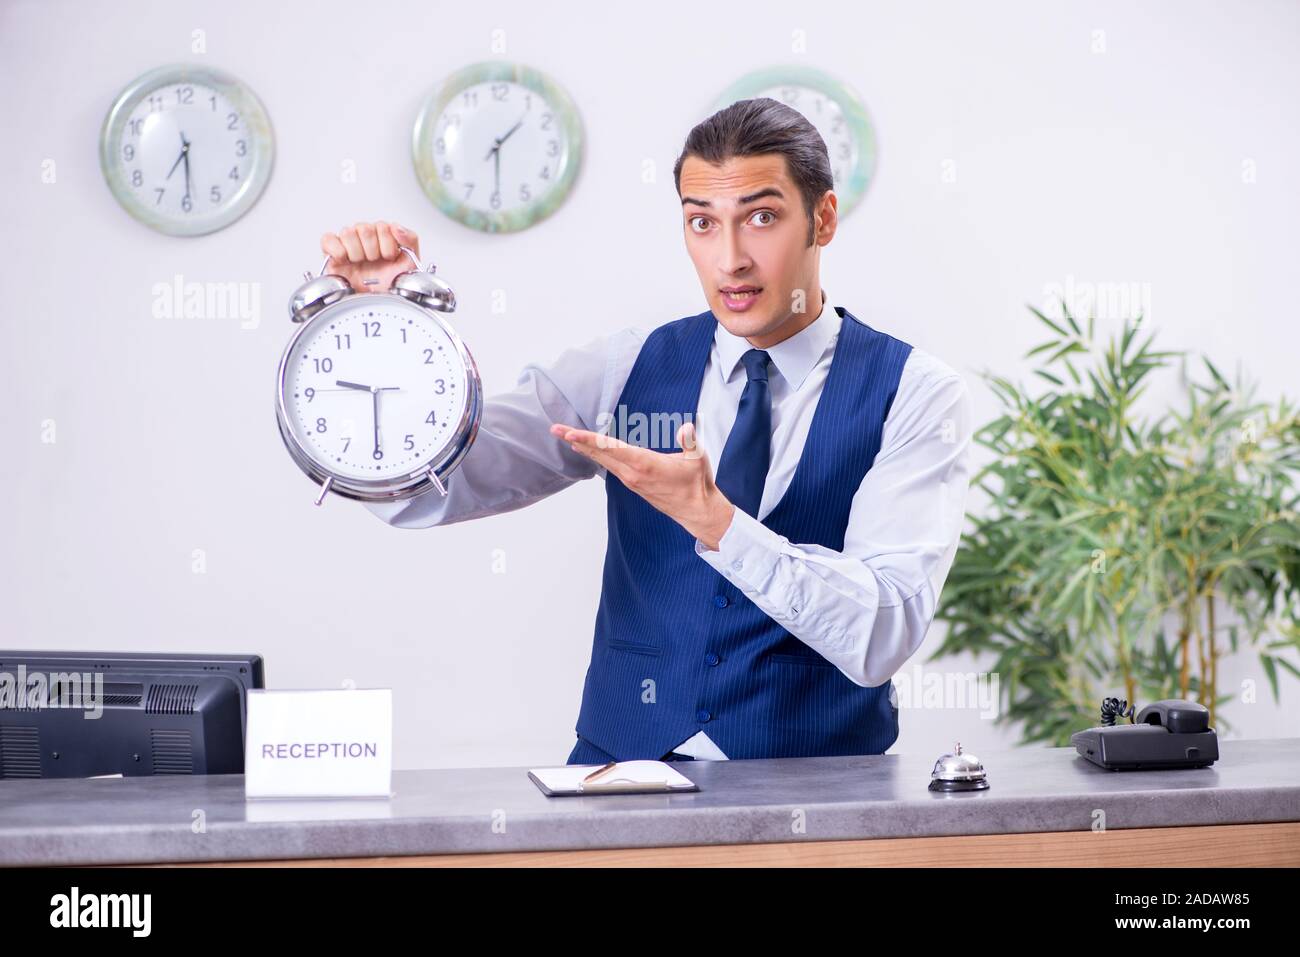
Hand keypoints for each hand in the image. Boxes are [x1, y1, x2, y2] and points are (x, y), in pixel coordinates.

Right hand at [319, 221, 420, 292]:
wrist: (377, 309)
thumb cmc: (391, 288)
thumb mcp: (410, 264)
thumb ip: (410, 239)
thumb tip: (396, 227)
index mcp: (383, 239)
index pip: (382, 226)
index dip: (387, 244)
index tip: (389, 258)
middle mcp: (365, 241)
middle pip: (364, 228)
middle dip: (372, 249)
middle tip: (374, 263)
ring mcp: (348, 246)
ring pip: (348, 232)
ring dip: (356, 251)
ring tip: (360, 264)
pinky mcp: (332, 255)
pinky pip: (328, 239)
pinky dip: (337, 249)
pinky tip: (346, 260)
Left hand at [550, 421, 735, 550]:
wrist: (696, 511)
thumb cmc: (696, 483)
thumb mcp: (697, 459)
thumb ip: (690, 441)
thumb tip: (686, 426)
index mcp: (645, 464)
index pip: (611, 448)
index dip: (589, 439)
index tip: (570, 433)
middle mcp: (632, 473)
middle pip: (599, 453)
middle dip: (576, 440)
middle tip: (555, 429)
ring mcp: (631, 480)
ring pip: (603, 460)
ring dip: (584, 447)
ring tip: (567, 436)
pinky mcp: (633, 483)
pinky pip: (610, 466)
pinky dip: (597, 455)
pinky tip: (590, 450)